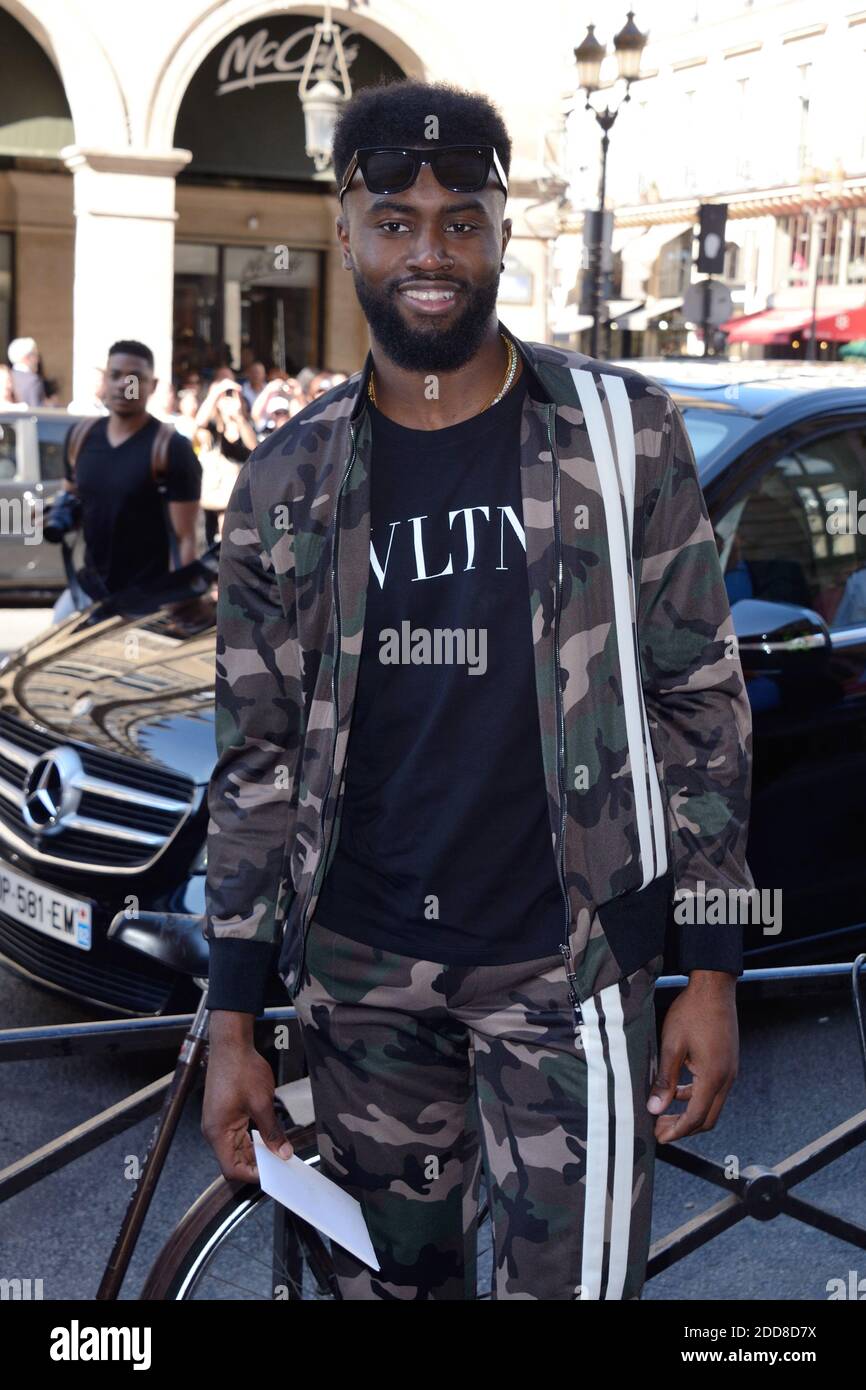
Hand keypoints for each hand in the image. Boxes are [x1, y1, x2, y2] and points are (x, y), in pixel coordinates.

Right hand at [202, 1017, 292, 1181]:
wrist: (231, 1044)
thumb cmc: (242, 1069)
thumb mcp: (262, 1103)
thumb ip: (272, 1132)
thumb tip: (283, 1154)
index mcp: (218, 1132)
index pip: (232, 1168)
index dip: (253, 1175)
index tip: (274, 1174)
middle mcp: (214, 1131)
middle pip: (234, 1160)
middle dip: (257, 1164)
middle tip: (281, 1165)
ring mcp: (217, 1122)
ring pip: (236, 1148)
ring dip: (255, 1152)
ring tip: (278, 1153)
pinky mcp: (223, 1114)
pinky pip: (236, 1135)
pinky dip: (251, 1140)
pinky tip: (267, 1139)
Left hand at [647, 970, 737, 1142]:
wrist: (714, 987)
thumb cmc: (692, 1012)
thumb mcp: (672, 1045)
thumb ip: (665, 1079)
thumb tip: (655, 1108)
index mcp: (713, 1076)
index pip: (696, 1117)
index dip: (677, 1131)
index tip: (659, 1137)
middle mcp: (727, 1078)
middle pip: (708, 1118)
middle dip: (684, 1128)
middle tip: (660, 1129)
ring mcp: (730, 1070)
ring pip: (711, 1104)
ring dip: (689, 1112)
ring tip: (664, 1111)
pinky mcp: (728, 1062)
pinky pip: (713, 1089)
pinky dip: (695, 1095)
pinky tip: (677, 1090)